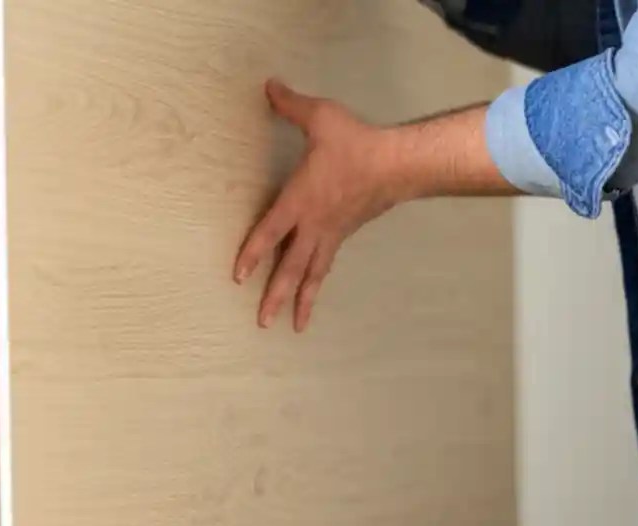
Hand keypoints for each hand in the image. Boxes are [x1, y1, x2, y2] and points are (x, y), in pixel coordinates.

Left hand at [234, 79, 401, 331]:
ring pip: (311, 274)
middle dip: (276, 295)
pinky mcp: (343, 235)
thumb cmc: (357, 144)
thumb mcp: (321, 119)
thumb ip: (291, 105)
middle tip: (263, 323)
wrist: (399, 164)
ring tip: (293, 327)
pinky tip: (311, 295)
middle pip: (291, 267)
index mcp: (301, 200)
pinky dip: (316, 283)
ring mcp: (330, 234)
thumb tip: (268, 87)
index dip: (253, 254)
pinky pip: (325, 265)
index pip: (270, 232)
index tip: (238, 276)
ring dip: (299, 300)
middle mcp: (314, 225)